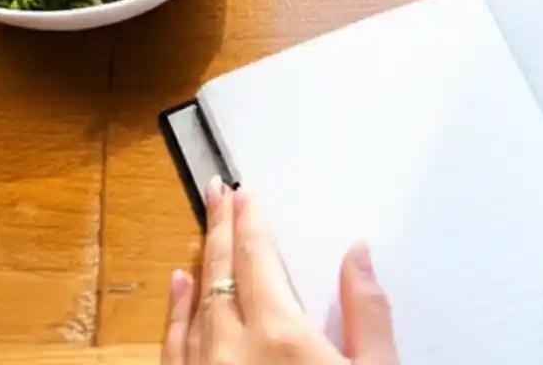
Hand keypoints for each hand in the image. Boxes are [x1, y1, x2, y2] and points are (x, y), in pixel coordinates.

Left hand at [162, 177, 398, 364]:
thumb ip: (367, 313)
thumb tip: (359, 256)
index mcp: (280, 335)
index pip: (257, 259)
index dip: (249, 222)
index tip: (245, 195)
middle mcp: (233, 349)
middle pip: (222, 272)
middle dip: (221, 227)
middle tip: (217, 193)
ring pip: (196, 303)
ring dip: (203, 261)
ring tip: (207, 229)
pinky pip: (175, 343)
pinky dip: (176, 310)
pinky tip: (179, 284)